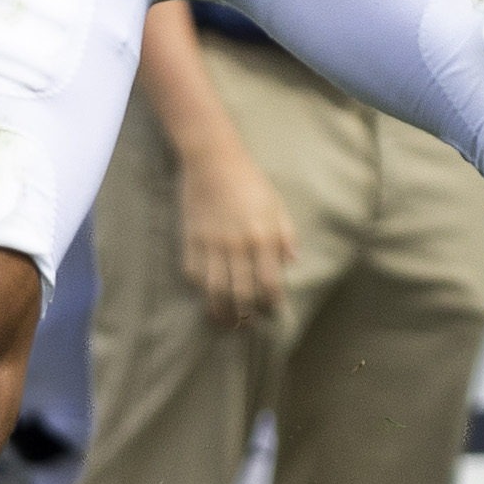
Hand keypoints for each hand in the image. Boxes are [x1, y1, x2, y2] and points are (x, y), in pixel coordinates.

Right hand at [177, 131, 296, 328]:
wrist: (213, 160)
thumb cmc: (250, 180)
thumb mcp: (276, 203)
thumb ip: (285, 234)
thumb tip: (292, 261)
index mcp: (262, 235)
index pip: (269, 281)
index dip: (272, 301)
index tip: (273, 309)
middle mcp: (238, 245)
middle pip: (241, 292)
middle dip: (246, 313)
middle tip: (247, 322)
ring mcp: (212, 244)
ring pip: (215, 289)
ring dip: (220, 309)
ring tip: (225, 319)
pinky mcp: (191, 239)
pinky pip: (194, 272)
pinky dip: (200, 286)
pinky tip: (206, 292)